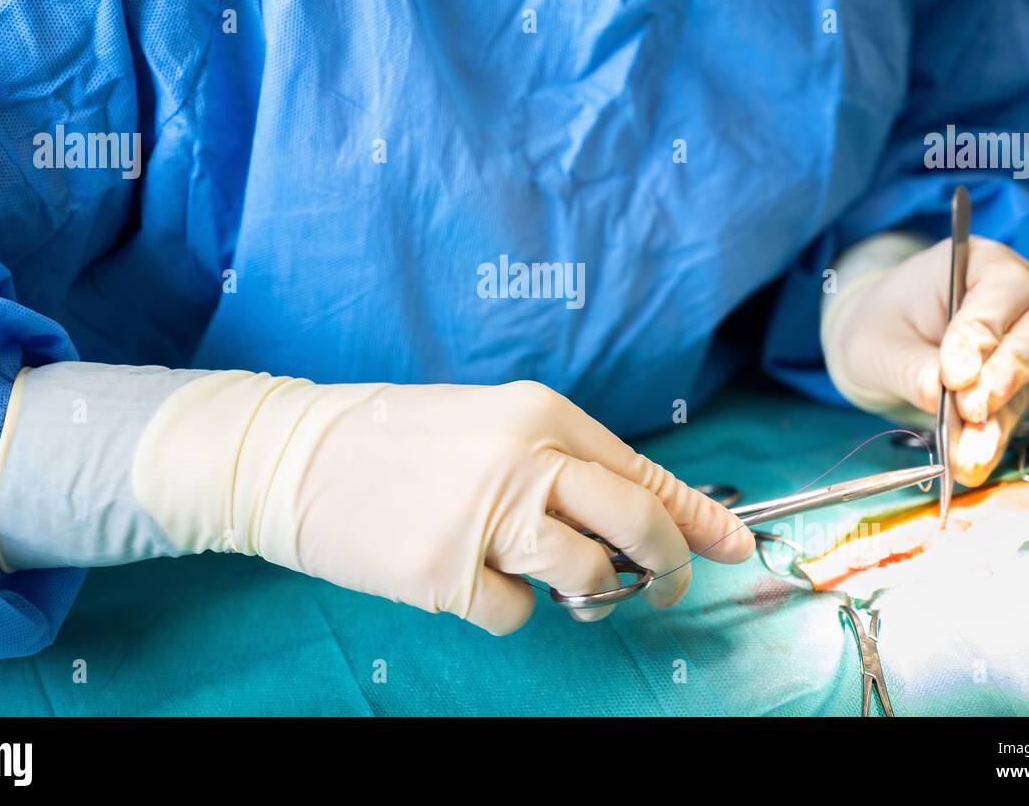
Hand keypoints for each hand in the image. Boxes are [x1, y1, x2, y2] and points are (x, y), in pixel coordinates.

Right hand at [239, 381, 754, 632]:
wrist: (295, 454)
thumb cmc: (395, 441)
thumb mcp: (489, 427)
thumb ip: (560, 465)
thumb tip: (633, 517)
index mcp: (539, 413)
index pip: (641, 472)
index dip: (696, 516)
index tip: (733, 545)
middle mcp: (524, 460)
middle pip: (637, 524)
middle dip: (667, 564)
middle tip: (664, 587)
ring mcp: (487, 519)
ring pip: (588, 578)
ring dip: (585, 594)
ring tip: (547, 579)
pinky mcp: (448, 574)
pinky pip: (516, 614)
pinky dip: (505, 607)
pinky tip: (465, 576)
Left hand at [825, 237, 1028, 485]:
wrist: (880, 348)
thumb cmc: (877, 328)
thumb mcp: (876, 344)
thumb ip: (911, 366)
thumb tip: (942, 396)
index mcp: (978, 262)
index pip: (1002, 288)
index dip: (983, 331)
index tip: (955, 374)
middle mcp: (1017, 296)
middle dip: (1008, 370)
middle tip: (973, 408)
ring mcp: (1025, 340)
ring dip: (1002, 416)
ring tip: (970, 454)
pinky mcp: (1020, 384)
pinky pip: (1014, 411)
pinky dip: (993, 438)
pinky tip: (972, 464)